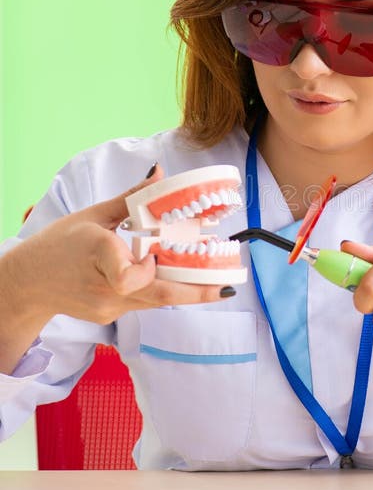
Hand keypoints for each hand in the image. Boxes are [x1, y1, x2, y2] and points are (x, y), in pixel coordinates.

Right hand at [7, 164, 233, 327]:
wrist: (29, 284)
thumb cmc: (59, 245)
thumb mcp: (94, 214)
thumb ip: (132, 197)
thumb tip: (161, 173)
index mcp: (97, 255)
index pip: (128, 275)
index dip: (147, 270)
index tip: (156, 257)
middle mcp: (105, 287)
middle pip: (157, 295)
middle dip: (197, 292)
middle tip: (227, 286)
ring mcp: (108, 307)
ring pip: (156, 300)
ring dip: (186, 290)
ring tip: (217, 282)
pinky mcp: (110, 317)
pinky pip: (144, 303)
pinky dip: (161, 289)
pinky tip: (174, 279)